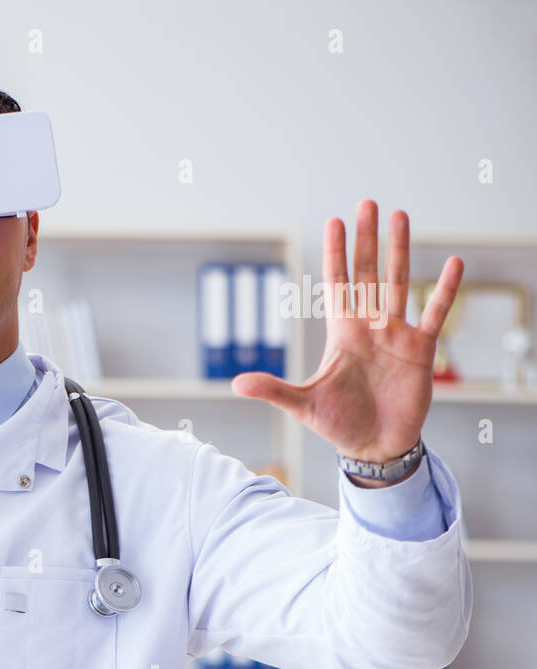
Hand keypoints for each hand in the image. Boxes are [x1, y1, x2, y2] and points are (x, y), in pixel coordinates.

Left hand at [231, 199, 463, 483]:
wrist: (374, 446)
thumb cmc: (338, 424)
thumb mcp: (303, 404)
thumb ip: (273, 390)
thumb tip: (235, 385)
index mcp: (341, 333)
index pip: (336, 283)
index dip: (335, 253)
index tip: (334, 220)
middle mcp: (369, 326)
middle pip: (367, 273)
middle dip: (366, 239)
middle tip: (367, 202)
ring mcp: (396, 335)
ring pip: (400, 282)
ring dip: (400, 250)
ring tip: (401, 215)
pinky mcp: (422, 351)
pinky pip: (435, 314)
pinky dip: (443, 290)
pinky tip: (452, 262)